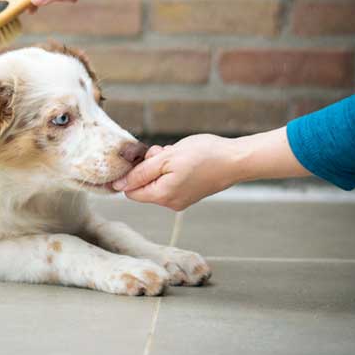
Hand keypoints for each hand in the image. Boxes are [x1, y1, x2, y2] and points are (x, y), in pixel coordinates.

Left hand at [112, 128, 309, 210]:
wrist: (236, 160)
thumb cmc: (203, 155)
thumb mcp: (166, 158)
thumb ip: (140, 172)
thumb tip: (118, 185)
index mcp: (162, 196)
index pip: (130, 191)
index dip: (132, 171)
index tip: (146, 156)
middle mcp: (170, 203)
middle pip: (144, 185)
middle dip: (149, 165)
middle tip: (164, 152)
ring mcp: (181, 200)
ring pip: (157, 180)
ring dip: (161, 164)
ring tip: (176, 153)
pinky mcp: (189, 193)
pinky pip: (170, 181)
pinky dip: (172, 168)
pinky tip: (184, 158)